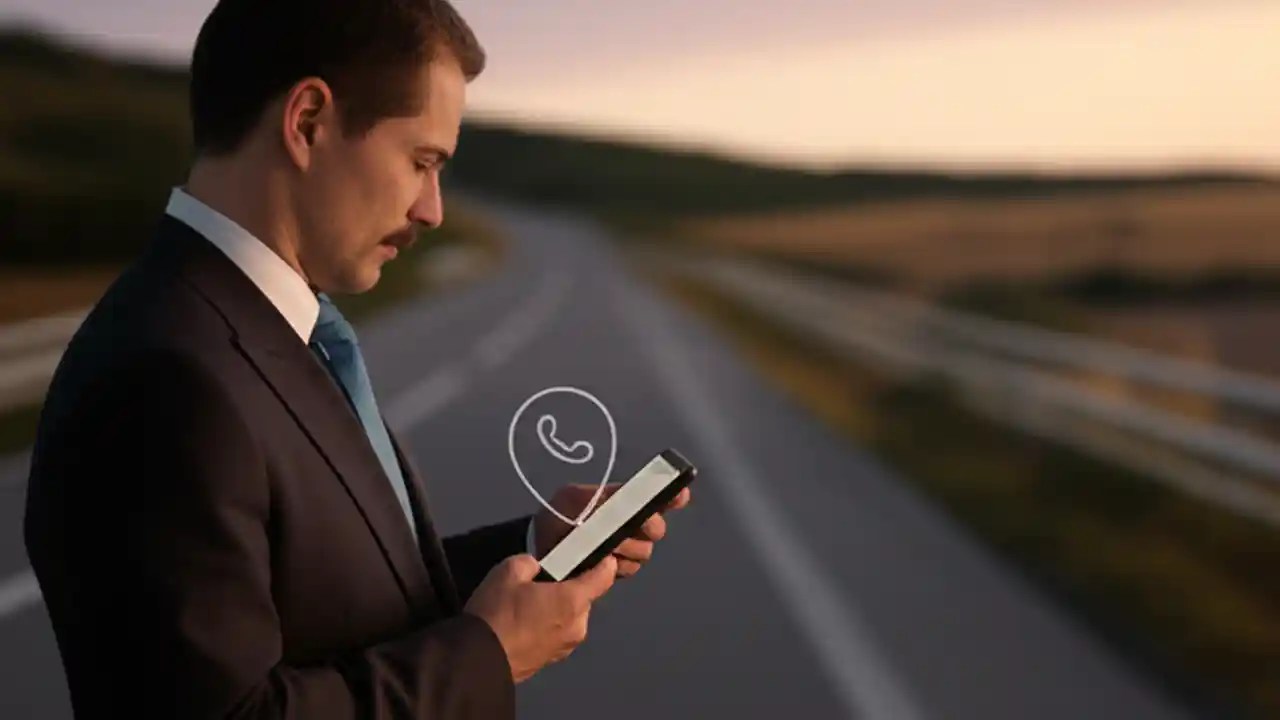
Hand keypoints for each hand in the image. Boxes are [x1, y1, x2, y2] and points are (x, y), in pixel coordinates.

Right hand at [464, 554, 617, 683]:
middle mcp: (577, 626)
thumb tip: (537, 567)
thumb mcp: (508, 571)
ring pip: (571, 619)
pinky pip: (558, 635)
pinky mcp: (551, 661)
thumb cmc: (497, 612)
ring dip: (559, 610)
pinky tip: (526, 624)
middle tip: (546, 581)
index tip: (602, 556)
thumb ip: (530, 562)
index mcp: (573, 601)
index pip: (604, 578)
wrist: (478, 660)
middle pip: (584, 599)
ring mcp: (566, 647)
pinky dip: (549, 627)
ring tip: (531, 605)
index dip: (605, 564)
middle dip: (571, 589)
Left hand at [533, 482, 692, 578]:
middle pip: (655, 527)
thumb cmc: (555, 519)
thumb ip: (603, 497)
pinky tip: (604, 562)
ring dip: (627, 550)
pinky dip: (618, 566)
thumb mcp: (574, 500)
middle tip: (625, 532)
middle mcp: (627, 522)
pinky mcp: (616, 568)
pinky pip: (630, 568)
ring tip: (605, 549)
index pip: (652, 495)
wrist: (538, 550)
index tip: (679, 495)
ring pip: (644, 550)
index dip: (670, 495)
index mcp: (618, 501)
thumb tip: (631, 498)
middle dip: (644, 530)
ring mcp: (624, 547)